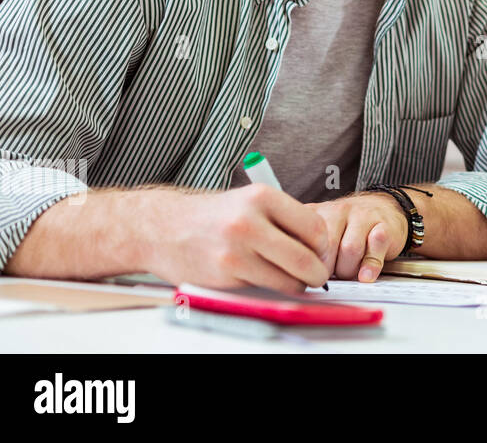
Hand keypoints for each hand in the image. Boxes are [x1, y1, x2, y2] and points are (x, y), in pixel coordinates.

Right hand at [143, 184, 330, 294]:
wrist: (162, 228)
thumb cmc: (214, 216)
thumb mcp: (251, 202)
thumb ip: (285, 219)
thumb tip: (322, 246)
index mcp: (262, 197)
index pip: (314, 227)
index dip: (323, 245)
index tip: (321, 252)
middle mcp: (249, 222)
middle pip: (305, 258)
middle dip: (317, 273)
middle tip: (318, 275)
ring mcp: (235, 251)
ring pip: (287, 280)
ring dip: (297, 285)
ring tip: (293, 278)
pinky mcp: (224, 275)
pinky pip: (263, 288)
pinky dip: (272, 289)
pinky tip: (265, 278)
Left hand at [309, 192, 410, 282]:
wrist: (384, 207)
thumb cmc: (348, 228)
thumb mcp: (321, 232)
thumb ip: (306, 249)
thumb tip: (296, 275)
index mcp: (317, 213)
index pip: (304, 242)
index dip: (307, 265)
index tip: (311, 275)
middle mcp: (338, 211)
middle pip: (327, 247)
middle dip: (328, 270)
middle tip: (331, 277)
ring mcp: (363, 216)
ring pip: (350, 249)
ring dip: (349, 270)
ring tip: (349, 272)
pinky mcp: (385, 226)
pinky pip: (376, 245)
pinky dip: (371, 265)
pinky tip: (366, 274)